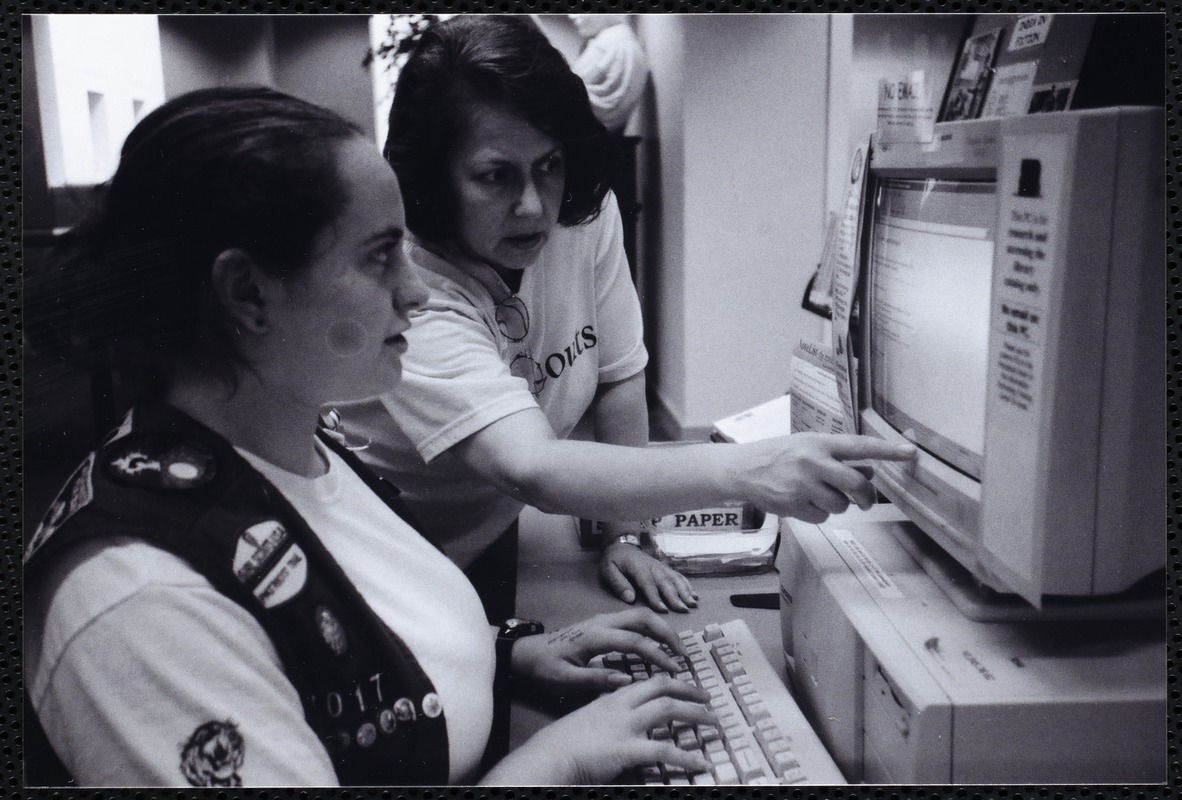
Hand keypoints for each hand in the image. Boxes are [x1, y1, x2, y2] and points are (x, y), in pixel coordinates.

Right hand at [482, 676, 713, 784]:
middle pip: (664, 688)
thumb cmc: (564, 743)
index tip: (686, 687)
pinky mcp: (627, 749)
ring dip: (696, 715)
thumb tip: (622, 726)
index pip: (649, 682)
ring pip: (669, 710)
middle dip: (690, 692)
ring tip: (714, 723)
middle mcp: (623, 706)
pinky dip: (687, 757)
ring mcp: (626, 725)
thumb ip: (609, 718)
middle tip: (707, 699)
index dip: (672, 682)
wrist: (550, 756)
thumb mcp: (589, 721)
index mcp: (614, 698)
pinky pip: (665, 750)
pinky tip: (701, 763)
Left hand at [511, 608, 684, 696]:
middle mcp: (601, 622)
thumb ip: (595, 680)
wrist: (525, 653)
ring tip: (676, 650)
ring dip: (660, 629)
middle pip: (643, 618)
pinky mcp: (601, 624)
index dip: (658, 655)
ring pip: (639, 616)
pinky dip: (650, 630)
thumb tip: (627, 680)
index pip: (635, 641)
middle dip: (667, 634)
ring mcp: (602, 620)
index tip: (674, 671)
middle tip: (683, 655)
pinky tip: (657, 646)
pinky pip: (632, 621)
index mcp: (594, 636)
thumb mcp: (565, 680)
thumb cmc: (543, 668)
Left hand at [600, 541, 696, 612]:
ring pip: (675, 579)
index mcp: (638, 568)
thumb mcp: (608, 570)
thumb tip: (629, 599)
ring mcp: (661, 567)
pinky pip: (678, 576)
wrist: (622, 545)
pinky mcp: (665, 569)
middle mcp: (653, 567)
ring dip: (685, 591)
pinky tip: (694, 595)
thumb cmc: (614, 560)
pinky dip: (687, 585)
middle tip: (684, 609)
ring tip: (693, 603)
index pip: (648, 583)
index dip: (655, 597)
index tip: (663, 609)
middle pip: (665, 582)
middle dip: (676, 596)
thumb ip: (618, 583)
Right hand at [733, 433, 915, 523]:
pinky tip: (803, 502)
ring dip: (837, 504)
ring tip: (819, 495)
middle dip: (866, 495)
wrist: (742, 469)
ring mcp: (803, 485)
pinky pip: (822, 516)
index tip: (911, 453)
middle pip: (856, 484)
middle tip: (866, 500)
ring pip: (840, 504)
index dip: (887, 450)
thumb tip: (868, 474)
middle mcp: (813, 462)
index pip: (860, 446)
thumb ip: (837, 459)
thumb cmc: (778, 455)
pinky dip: (818, 513)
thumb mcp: (807, 447)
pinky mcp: (793, 504)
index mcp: (819, 443)